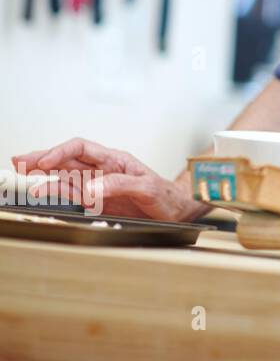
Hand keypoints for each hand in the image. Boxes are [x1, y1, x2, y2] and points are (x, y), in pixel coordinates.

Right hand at [10, 139, 204, 221]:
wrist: (178, 212)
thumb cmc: (167, 195)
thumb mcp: (148, 187)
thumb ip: (120, 184)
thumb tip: (90, 188)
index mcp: (115, 160)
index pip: (81, 147)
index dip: (61, 152)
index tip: (46, 162)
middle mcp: (102, 170)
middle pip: (66, 160)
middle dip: (42, 159)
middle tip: (19, 162)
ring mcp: (97, 186)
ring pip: (64, 176)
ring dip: (42, 175)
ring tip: (21, 175)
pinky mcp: (96, 202)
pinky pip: (71, 194)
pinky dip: (54, 192)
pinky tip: (40, 191)